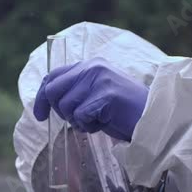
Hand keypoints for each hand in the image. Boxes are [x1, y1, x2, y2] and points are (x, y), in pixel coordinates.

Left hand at [33, 57, 148, 141]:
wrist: (151, 118)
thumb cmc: (122, 111)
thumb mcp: (96, 94)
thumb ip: (76, 90)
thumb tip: (46, 99)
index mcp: (89, 64)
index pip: (52, 76)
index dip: (41, 97)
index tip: (39, 115)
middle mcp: (92, 67)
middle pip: (53, 91)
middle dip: (60, 111)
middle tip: (77, 120)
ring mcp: (99, 80)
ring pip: (66, 106)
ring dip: (77, 121)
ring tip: (96, 120)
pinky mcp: (106, 95)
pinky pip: (80, 116)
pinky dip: (88, 126)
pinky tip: (103, 123)